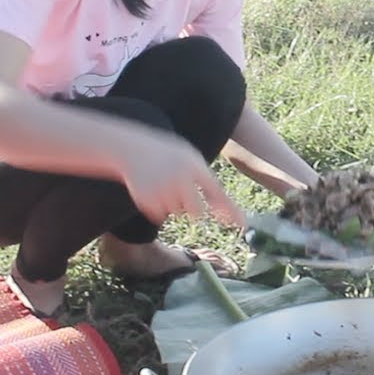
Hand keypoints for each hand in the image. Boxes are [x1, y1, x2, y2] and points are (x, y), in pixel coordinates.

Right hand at [114, 124, 244, 227]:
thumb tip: (223, 210)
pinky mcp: (147, 201)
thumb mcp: (187, 158)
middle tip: (182, 195)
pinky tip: (151, 189)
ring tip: (162, 183)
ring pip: (177, 213)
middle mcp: (180, 179)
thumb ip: (205, 180)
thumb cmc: (165, 155)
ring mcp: (162, 191)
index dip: (230, 210)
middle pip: (196, 213)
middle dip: (193, 210)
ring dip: (173, 204)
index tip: (243, 225)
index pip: (216, 192)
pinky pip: (159, 216)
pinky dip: (157, 208)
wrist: (130, 149)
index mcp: (193, 166)